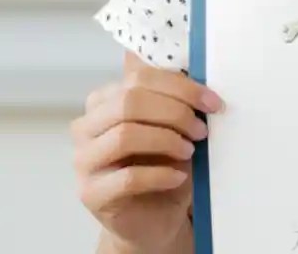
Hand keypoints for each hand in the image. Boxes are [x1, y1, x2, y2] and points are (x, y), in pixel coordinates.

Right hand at [71, 62, 222, 252]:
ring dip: (166, 140)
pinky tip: (179, 177)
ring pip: (124, 135)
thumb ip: (178, 107)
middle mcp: (86, 127)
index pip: (138, 79)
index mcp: (104, 102)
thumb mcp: (174, 130)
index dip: (180, 88)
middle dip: (174, 113)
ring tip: (190, 151)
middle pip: (128, 102)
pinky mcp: (91, 194)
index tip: (213, 103)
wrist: (152, 218)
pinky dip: (160, 175)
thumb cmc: (162, 167)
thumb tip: (203, 93)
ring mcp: (84, 161)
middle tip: (201, 130)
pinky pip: (128, 177)